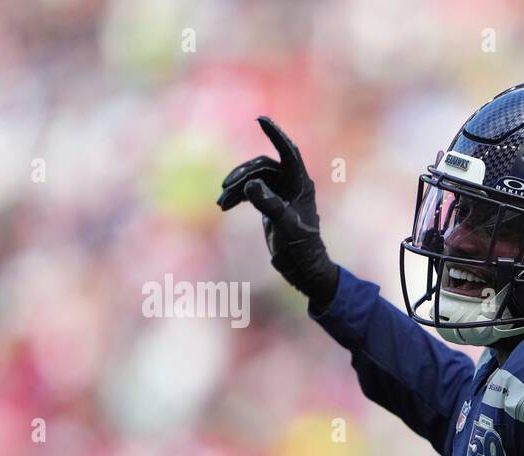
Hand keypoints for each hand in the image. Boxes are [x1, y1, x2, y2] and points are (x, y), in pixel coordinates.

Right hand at [218, 116, 337, 308]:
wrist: (302, 267)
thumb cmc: (300, 248)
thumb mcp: (284, 226)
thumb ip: (269, 205)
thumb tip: (250, 186)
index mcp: (301, 184)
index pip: (288, 153)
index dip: (276, 135)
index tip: (261, 119)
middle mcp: (292, 184)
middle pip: (262, 166)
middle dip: (242, 174)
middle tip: (224, 188)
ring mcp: (280, 193)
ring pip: (253, 178)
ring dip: (235, 187)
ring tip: (221, 203)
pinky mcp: (270, 202)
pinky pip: (250, 190)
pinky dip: (237, 196)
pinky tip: (225, 206)